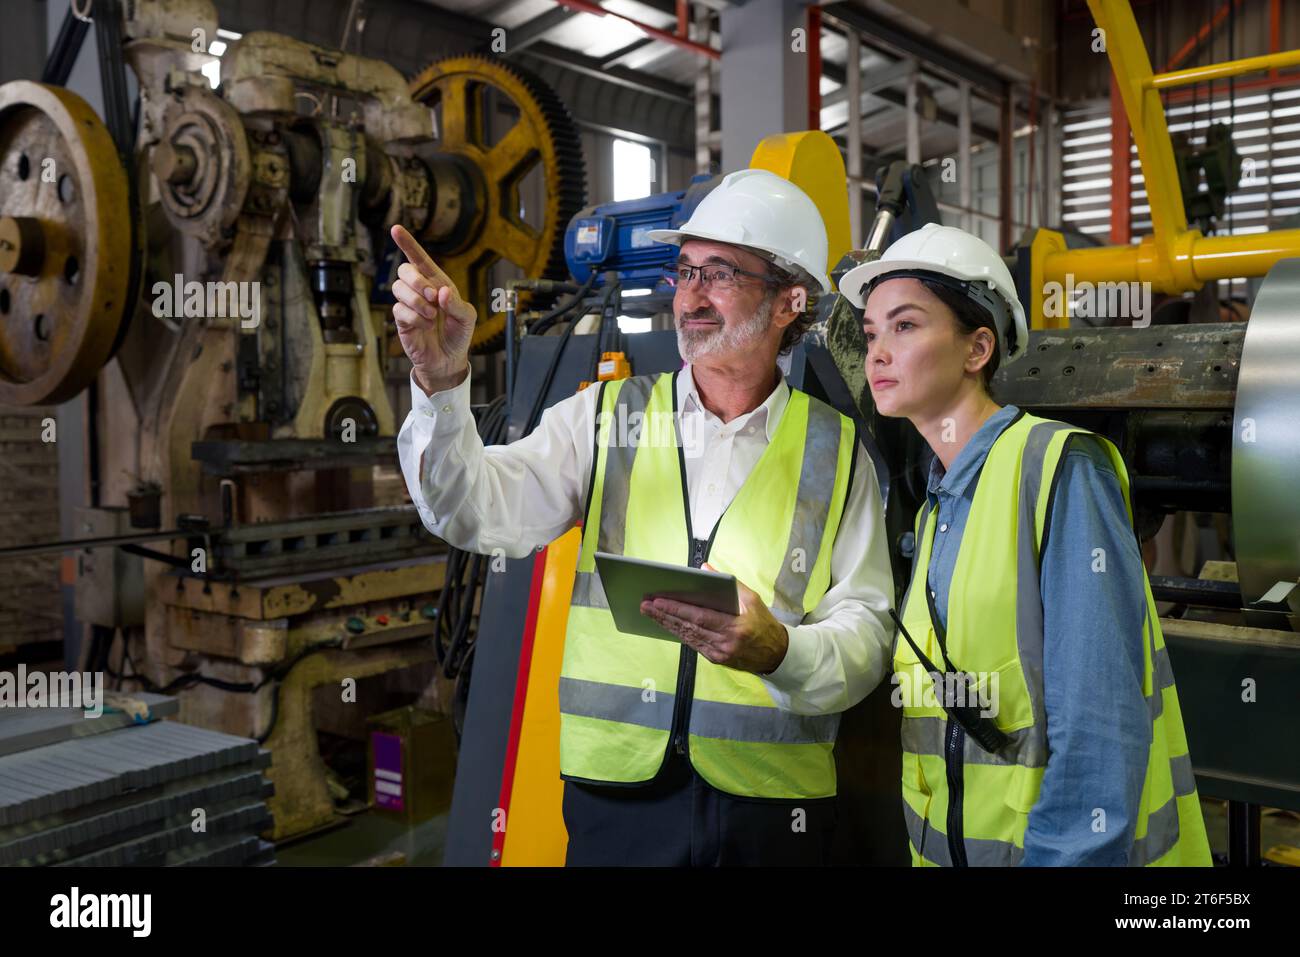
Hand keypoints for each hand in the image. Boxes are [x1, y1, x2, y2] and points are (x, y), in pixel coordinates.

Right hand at [390, 224, 477, 393]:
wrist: (448, 359)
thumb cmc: (458, 335)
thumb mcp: (466, 318)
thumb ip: (456, 304)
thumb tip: (442, 292)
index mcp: (437, 283)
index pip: (420, 259)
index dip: (408, 244)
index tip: (396, 229)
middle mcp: (420, 290)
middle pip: (404, 270)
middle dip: (418, 281)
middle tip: (434, 298)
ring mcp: (409, 304)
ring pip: (398, 289)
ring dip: (417, 301)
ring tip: (432, 315)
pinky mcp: (402, 320)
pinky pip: (399, 310)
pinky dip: (415, 318)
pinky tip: (426, 326)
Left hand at [639, 563, 788, 673]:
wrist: (776, 654)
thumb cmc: (764, 623)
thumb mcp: (752, 599)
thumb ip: (730, 583)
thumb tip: (705, 568)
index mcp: (736, 627)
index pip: (699, 617)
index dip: (677, 609)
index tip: (658, 600)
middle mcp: (725, 643)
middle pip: (688, 627)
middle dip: (665, 615)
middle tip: (645, 605)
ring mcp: (719, 654)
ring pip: (687, 637)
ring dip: (667, 624)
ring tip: (649, 613)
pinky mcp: (716, 659)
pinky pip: (693, 644)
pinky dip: (678, 632)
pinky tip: (666, 623)